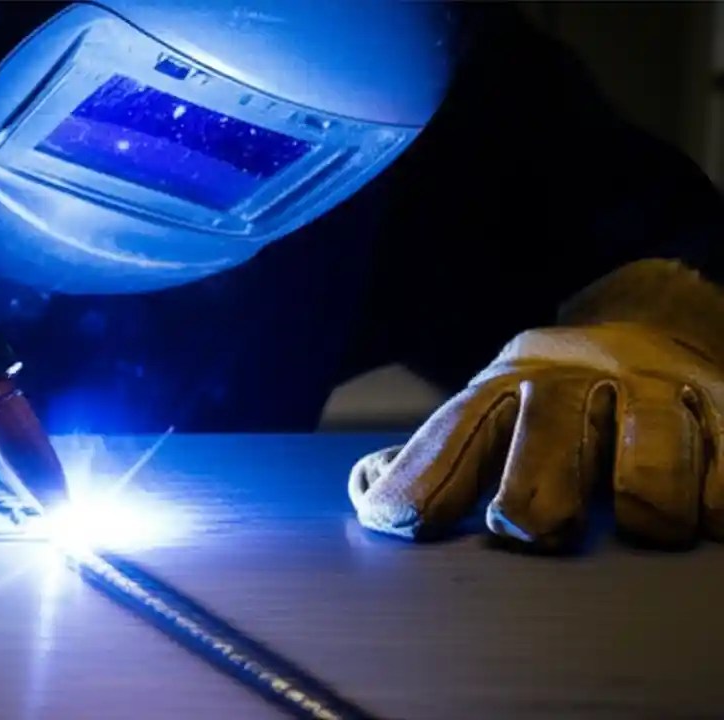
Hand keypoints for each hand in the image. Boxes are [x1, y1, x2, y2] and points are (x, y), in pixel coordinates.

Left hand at [349, 322, 723, 549]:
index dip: (426, 481)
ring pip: (649, 451)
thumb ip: (435, 459)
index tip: (401, 525)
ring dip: (644, 501)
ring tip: (641, 530)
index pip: (455, 432)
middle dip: (534, 495)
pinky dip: (719, 495)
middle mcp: (572, 382)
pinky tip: (709, 520)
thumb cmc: (547, 403)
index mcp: (503, 386)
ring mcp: (650, 390)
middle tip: (528, 529)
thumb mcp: (489, 414)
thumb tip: (371, 498)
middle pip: (547, 436)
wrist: (649, 327)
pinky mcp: (719, 403)